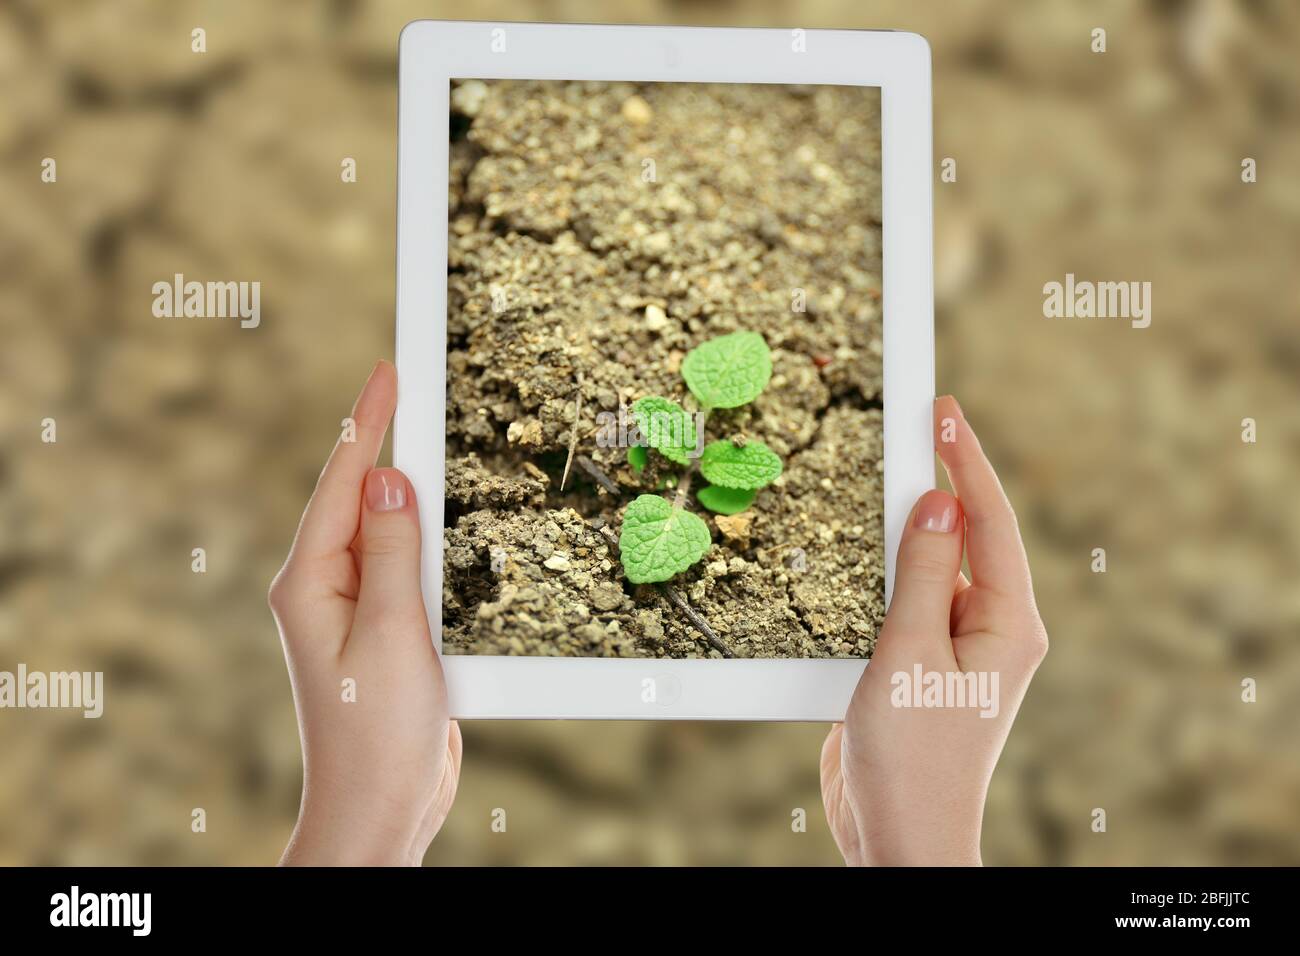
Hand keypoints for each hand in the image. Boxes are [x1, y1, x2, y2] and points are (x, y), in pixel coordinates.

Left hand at [269, 361, 460, 865]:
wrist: (382, 806)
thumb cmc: (378, 731)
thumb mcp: (392, 631)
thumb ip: (393, 551)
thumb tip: (390, 480)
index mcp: (311, 583)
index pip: (340, 484)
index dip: (366, 424)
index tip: (387, 373)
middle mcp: (327, 589)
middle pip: (361, 500)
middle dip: (389, 447)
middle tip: (416, 389)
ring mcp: (357, 611)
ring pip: (389, 534)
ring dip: (415, 497)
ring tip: (440, 447)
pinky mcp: (387, 631)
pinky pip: (407, 569)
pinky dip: (432, 542)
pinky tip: (453, 527)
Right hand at [821, 395, 1047, 865]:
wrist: (898, 836)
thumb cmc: (910, 759)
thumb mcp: (908, 657)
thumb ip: (919, 576)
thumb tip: (937, 503)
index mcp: (1006, 625)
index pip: (989, 523)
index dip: (965, 461)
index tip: (942, 410)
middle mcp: (987, 629)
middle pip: (964, 535)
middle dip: (938, 480)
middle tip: (910, 421)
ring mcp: (952, 645)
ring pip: (927, 565)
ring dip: (901, 527)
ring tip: (876, 473)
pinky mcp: (918, 662)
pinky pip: (903, 598)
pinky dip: (879, 570)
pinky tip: (854, 549)